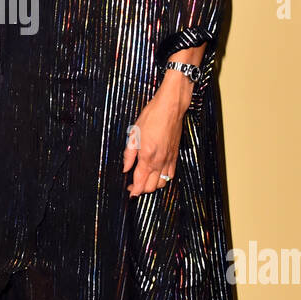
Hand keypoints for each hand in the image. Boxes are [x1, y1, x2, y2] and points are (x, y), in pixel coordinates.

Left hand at [123, 77, 190, 195]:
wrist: (170, 108)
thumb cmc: (152, 117)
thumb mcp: (134, 134)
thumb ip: (129, 155)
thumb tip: (125, 168)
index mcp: (147, 157)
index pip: (140, 182)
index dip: (134, 190)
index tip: (129, 191)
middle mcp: (159, 162)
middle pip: (151, 187)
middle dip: (142, 190)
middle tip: (133, 186)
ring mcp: (169, 160)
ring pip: (162, 183)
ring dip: (153, 186)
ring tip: (144, 181)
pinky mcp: (175, 156)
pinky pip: (171, 175)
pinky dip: (164, 179)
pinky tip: (158, 175)